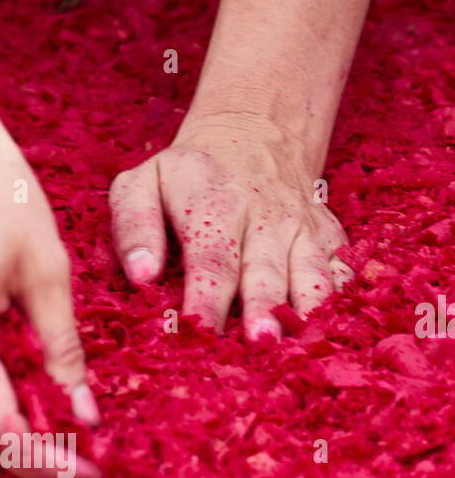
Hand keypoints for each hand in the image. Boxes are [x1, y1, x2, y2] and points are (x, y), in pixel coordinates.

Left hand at [109, 111, 351, 340]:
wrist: (254, 134)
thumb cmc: (186, 177)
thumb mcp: (142, 183)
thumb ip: (133, 227)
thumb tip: (141, 277)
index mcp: (213, 203)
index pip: (210, 255)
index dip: (205, 295)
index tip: (196, 329)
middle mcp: (263, 216)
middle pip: (264, 269)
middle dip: (263, 307)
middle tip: (259, 341)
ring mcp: (301, 227)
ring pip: (310, 272)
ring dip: (309, 308)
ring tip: (305, 343)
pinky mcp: (328, 237)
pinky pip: (342, 269)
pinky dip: (343, 297)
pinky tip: (337, 326)